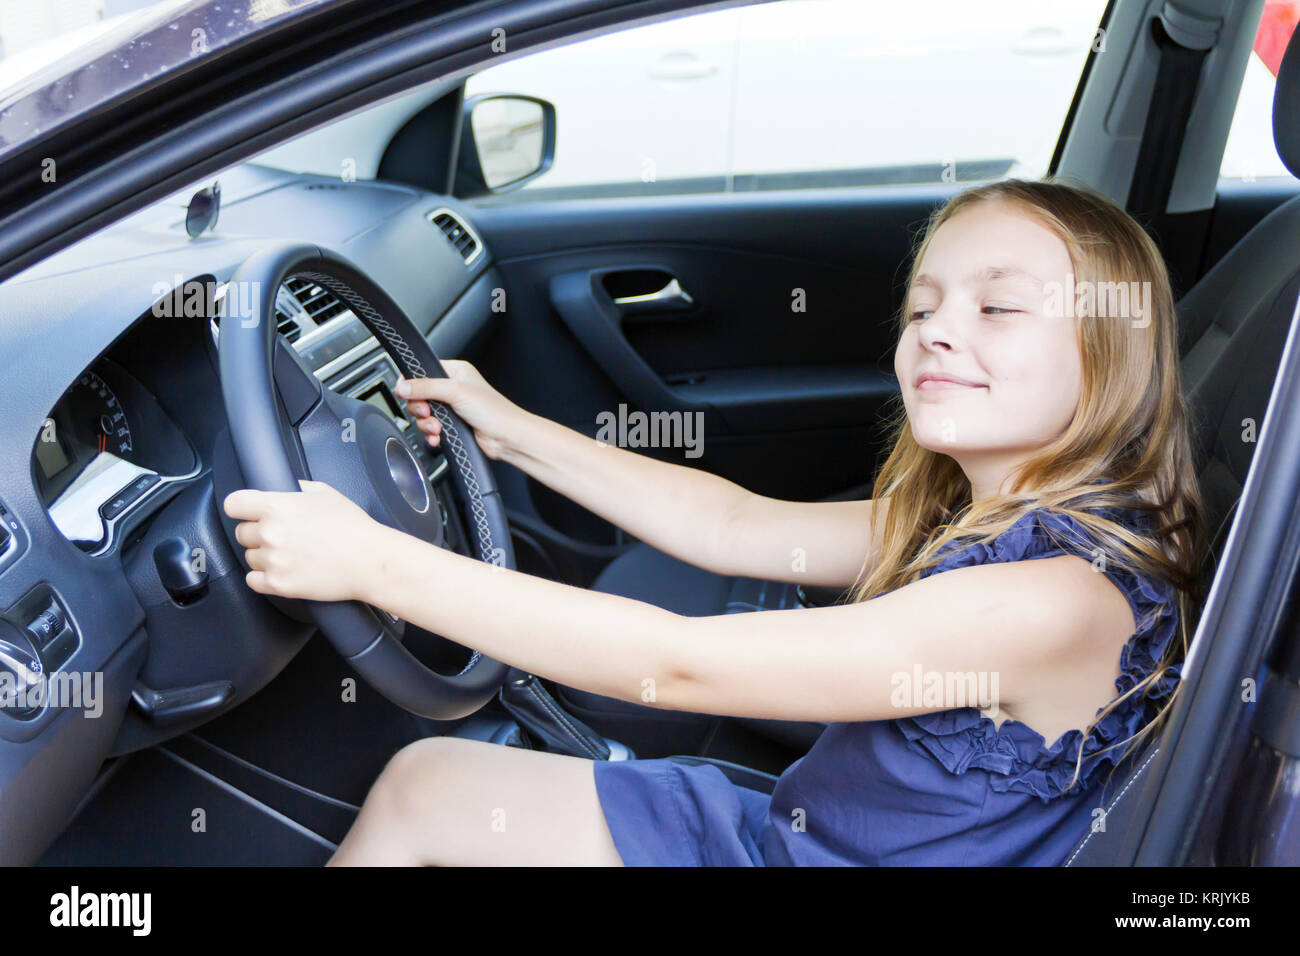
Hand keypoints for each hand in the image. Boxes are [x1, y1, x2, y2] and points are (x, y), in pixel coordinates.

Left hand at [222, 480, 385, 602]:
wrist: (369, 560)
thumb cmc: (353, 527)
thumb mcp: (326, 493)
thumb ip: (299, 487)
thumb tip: (288, 488)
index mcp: (276, 507)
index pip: (234, 504)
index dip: (241, 508)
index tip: (247, 513)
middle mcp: (270, 533)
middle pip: (241, 533)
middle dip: (258, 533)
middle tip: (282, 536)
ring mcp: (272, 561)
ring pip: (250, 557)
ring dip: (264, 556)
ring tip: (291, 554)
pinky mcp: (278, 584)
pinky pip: (253, 580)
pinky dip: (264, 577)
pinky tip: (282, 570)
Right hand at [394, 359, 526, 459]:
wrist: (507, 438)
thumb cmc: (494, 411)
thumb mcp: (456, 392)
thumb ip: (426, 387)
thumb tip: (402, 386)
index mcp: (455, 371)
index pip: (422, 371)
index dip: (411, 383)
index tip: (406, 393)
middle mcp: (452, 388)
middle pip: (418, 395)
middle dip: (420, 408)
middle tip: (428, 413)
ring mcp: (451, 408)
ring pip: (423, 415)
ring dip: (426, 424)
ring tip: (438, 428)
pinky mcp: (452, 425)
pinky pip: (430, 429)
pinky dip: (431, 434)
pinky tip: (437, 437)